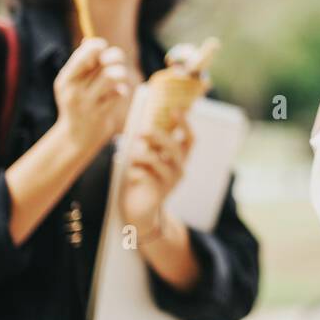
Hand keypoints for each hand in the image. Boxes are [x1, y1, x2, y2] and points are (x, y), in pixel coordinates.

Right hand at [51, 37, 133, 156]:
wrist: (76, 138)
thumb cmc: (78, 104)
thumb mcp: (72, 84)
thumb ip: (82, 64)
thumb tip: (90, 41)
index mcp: (66, 79)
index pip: (86, 52)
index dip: (100, 46)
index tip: (103, 49)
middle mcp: (74, 90)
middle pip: (104, 61)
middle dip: (116, 57)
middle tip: (116, 63)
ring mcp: (87, 104)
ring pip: (112, 76)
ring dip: (121, 75)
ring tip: (119, 79)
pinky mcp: (100, 115)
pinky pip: (119, 94)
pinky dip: (121, 92)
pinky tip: (117, 95)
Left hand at [120, 115, 193, 230]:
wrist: (140, 210)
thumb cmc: (142, 178)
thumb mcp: (147, 159)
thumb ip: (150, 145)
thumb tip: (143, 126)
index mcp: (179, 158)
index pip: (190, 139)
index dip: (185, 124)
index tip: (175, 110)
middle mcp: (179, 168)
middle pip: (173, 147)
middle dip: (157, 136)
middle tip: (140, 132)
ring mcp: (170, 181)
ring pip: (155, 160)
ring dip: (139, 156)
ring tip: (130, 158)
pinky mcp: (159, 192)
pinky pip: (144, 175)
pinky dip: (134, 171)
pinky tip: (131, 175)